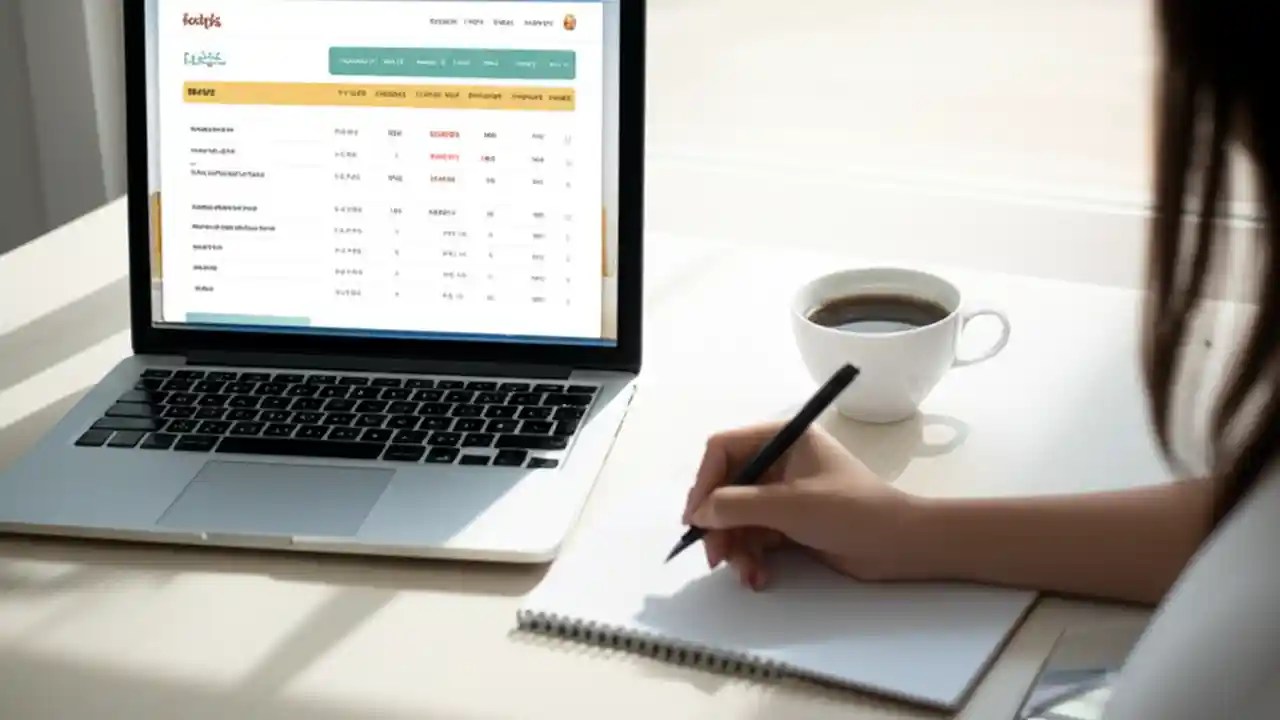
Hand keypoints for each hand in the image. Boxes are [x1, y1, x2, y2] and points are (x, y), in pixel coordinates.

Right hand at [683, 422, 921, 589]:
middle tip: (714, 556)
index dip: (705, 482)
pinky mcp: (791, 522)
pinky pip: (756, 536)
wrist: (901, 546)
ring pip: (738, 517)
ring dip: (736, 546)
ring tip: (745, 573)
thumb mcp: (788, 505)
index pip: (724, 449)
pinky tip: (758, 577)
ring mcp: (785, 493)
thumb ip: (737, 506)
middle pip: (727, 487)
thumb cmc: (850, 511)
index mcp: (783, 438)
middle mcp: (780, 460)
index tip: (695, 517)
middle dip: (719, 524)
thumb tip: (698, 513)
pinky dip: (752, 556)